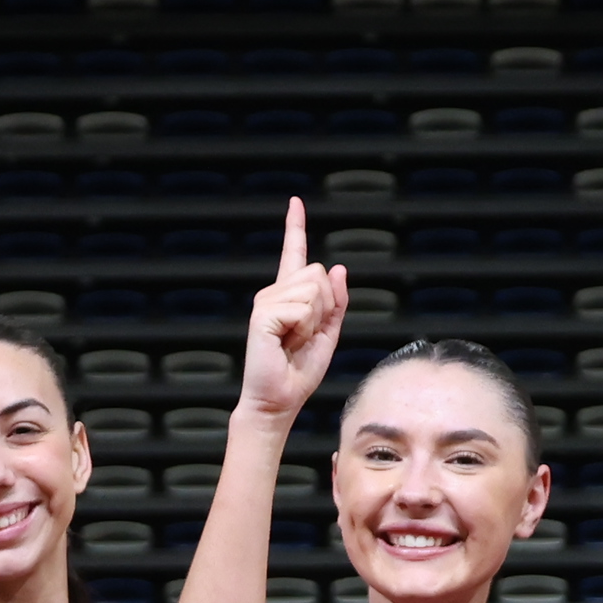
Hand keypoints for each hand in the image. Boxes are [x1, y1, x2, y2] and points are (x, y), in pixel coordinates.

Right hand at [236, 197, 351, 425]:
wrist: (279, 400)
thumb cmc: (299, 372)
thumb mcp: (328, 334)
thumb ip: (336, 302)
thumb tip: (338, 268)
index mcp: (288, 296)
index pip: (294, 254)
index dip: (295, 227)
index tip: (295, 202)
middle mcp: (274, 293)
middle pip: (318, 273)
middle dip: (326, 305)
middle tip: (305, 336)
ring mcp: (266, 301)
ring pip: (314, 289)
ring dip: (315, 320)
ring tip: (295, 341)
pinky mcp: (263, 314)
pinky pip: (304, 307)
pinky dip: (305, 328)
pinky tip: (287, 343)